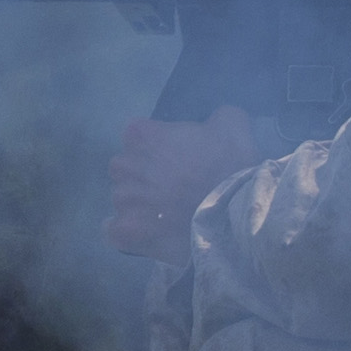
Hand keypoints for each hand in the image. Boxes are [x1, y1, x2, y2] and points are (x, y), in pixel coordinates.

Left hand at [105, 107, 262, 265]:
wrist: (234, 217)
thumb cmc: (230, 168)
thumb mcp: (232, 126)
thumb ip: (216, 117)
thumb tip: (215, 123)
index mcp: (140, 135)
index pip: (139, 137)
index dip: (160, 148)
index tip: (180, 159)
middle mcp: (123, 165)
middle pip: (128, 169)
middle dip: (146, 176)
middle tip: (175, 188)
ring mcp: (122, 201)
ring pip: (125, 200)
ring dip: (141, 205)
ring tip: (170, 216)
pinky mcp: (125, 232)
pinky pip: (116, 232)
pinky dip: (129, 233)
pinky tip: (150, 233)